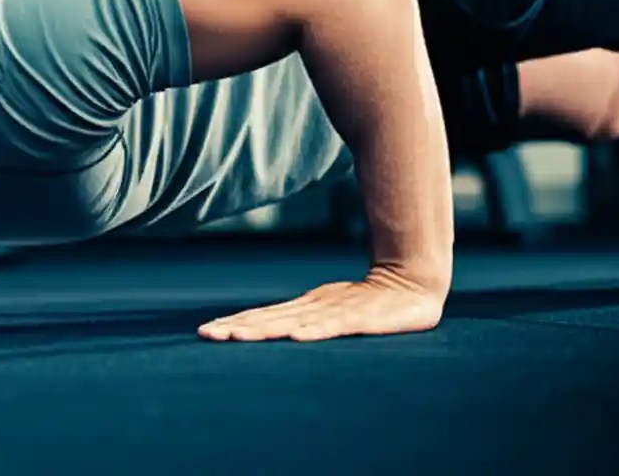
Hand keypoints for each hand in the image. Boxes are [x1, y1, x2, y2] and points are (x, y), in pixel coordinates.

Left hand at [197, 266, 447, 342]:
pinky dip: (315, 331)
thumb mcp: (330, 312)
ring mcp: (336, 310)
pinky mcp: (362, 318)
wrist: (412, 281)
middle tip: (207, 334)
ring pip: (294, 321)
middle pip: (269, 318)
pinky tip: (296, 337)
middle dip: (236, 327)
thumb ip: (305, 321)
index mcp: (305, 307)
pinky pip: (336, 326)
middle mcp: (313, 307)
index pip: (262, 316)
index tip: (206, 331)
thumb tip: (273, 332)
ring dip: (264, 330)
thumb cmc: (367, 301)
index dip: (234, 323)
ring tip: (237, 337)